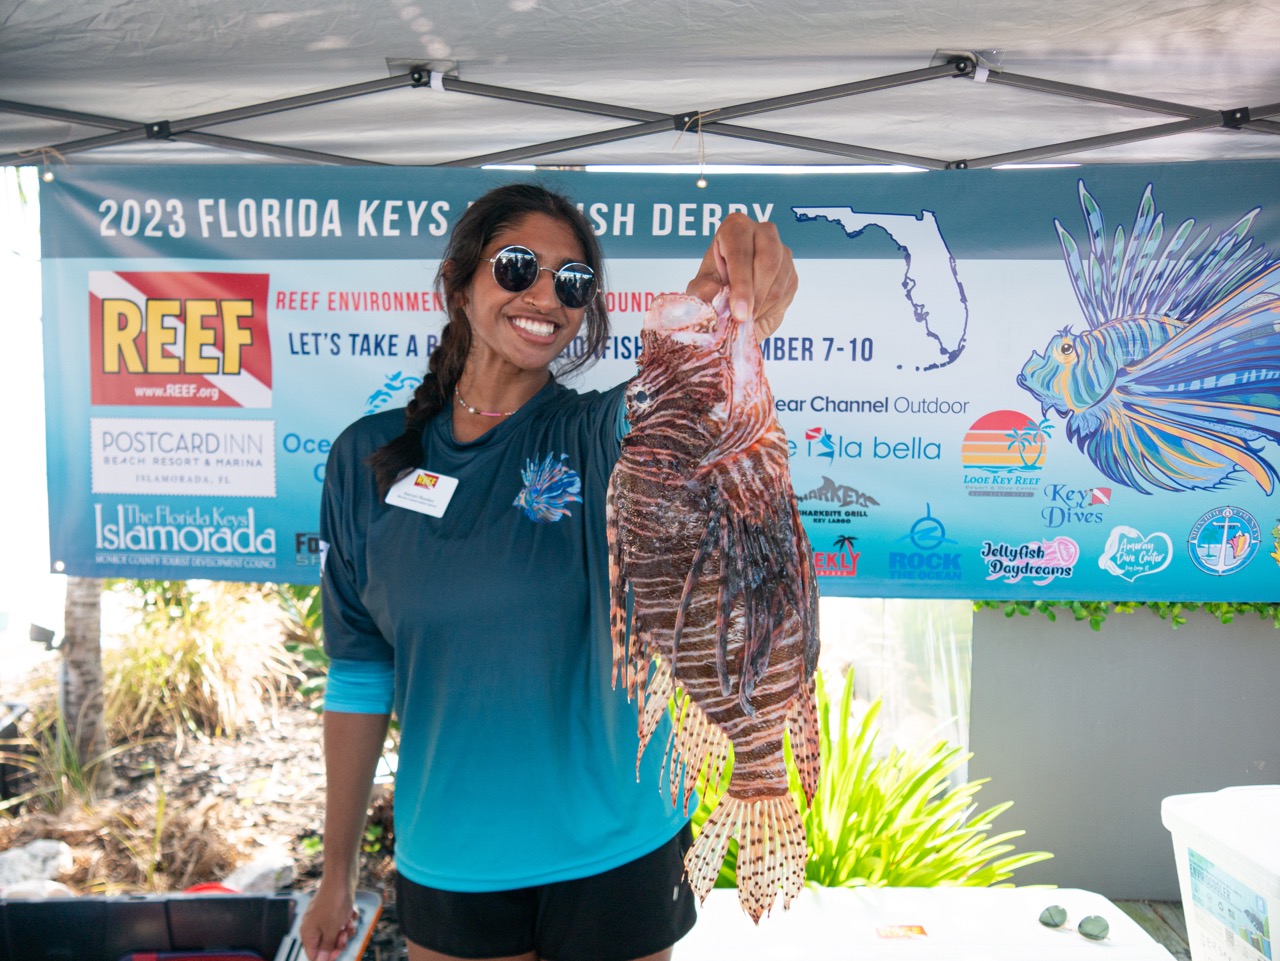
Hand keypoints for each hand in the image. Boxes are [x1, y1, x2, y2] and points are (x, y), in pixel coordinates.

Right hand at [300, 881, 358, 960]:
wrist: (342, 876)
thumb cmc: (334, 901)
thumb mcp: (331, 930)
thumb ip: (326, 947)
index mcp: (308, 933)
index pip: (313, 955)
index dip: (326, 957)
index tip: (337, 953)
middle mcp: (313, 925)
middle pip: (326, 945)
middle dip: (339, 942)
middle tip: (344, 934)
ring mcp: (323, 916)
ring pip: (336, 933)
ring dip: (345, 930)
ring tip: (348, 921)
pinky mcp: (333, 909)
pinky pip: (341, 921)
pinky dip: (347, 919)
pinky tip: (351, 912)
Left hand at [685, 212, 797, 341]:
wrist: (733, 296)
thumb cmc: (714, 285)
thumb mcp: (701, 288)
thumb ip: (703, 290)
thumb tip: (711, 293)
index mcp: (735, 228)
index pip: (741, 252)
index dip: (741, 284)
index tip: (739, 312)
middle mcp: (763, 232)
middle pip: (767, 262)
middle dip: (755, 296)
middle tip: (744, 320)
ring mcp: (782, 250)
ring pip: (778, 281)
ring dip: (762, 306)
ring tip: (745, 319)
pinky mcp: (791, 271)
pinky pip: (786, 293)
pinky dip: (771, 309)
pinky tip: (757, 312)